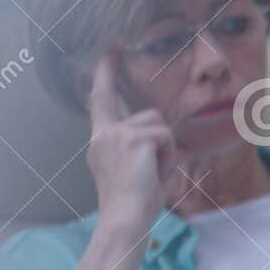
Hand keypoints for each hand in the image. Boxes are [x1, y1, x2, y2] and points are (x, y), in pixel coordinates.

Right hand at [85, 53, 174, 237]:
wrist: (124, 220)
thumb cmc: (133, 204)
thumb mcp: (134, 169)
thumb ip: (139, 147)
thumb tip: (160, 136)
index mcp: (100, 139)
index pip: (102, 98)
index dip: (106, 72)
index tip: (111, 48)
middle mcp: (104, 133)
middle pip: (150, 116)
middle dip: (161, 142)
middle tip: (151, 169)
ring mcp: (116, 134)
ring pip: (161, 126)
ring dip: (166, 151)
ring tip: (152, 174)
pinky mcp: (132, 138)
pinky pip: (167, 137)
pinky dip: (169, 157)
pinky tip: (155, 173)